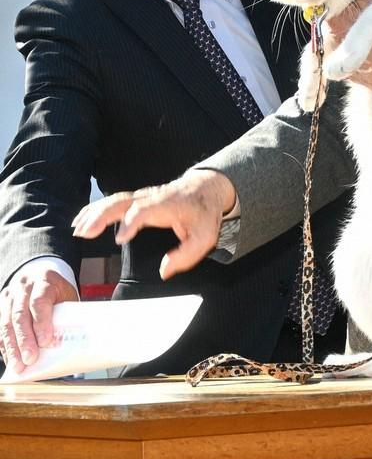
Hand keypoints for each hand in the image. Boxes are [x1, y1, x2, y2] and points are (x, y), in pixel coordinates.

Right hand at [0, 269, 77, 373]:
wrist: (39, 275)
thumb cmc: (56, 290)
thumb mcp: (66, 295)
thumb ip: (64, 315)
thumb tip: (65, 343)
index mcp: (44, 279)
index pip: (40, 301)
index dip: (42, 323)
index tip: (46, 342)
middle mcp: (23, 286)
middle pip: (20, 314)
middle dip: (25, 339)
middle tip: (30, 358)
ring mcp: (9, 296)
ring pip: (6, 323)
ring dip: (12, 346)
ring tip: (18, 365)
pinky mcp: (0, 306)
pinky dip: (5, 345)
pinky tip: (11, 359)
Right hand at [72, 169, 236, 279]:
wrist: (206, 188)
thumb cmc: (204, 213)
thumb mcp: (205, 237)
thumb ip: (186, 255)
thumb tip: (165, 270)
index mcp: (167, 205)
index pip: (144, 210)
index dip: (130, 222)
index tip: (119, 239)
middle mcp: (151, 198)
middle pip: (122, 202)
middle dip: (102, 215)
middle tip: (85, 233)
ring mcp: (142, 196)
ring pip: (115, 200)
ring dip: (94, 213)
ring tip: (78, 230)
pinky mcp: (137, 199)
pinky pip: (114, 201)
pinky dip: (96, 209)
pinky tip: (82, 220)